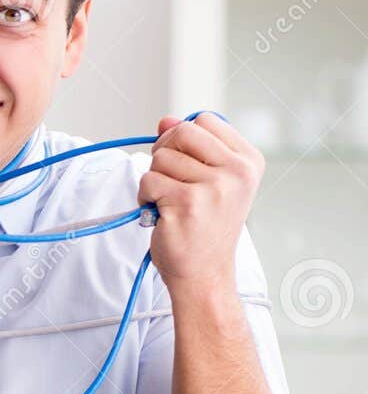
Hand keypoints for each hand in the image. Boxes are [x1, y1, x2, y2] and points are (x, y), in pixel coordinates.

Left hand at [137, 112, 264, 295]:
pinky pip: (149, 180)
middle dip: (164, 152)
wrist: (204, 273)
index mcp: (248, 160)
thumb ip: (190, 148)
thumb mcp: (208, 181)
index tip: (182, 161)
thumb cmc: (204, 226)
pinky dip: (145, 196)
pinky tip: (160, 213)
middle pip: (182, 132)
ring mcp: (214, 186)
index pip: (204, 120)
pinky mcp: (187, 202)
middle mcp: (237, 170)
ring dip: (154, 179)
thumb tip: (165, 120)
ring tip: (168, 202)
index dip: (182, 136)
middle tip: (167, 179)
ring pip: (161, 157)